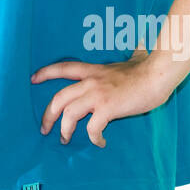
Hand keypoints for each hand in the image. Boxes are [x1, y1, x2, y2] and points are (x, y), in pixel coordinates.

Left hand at [31, 46, 173, 147]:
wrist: (156, 75)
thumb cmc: (146, 70)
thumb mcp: (129, 60)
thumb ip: (127, 58)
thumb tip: (139, 47)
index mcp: (93, 71)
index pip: (63, 68)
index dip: (46, 73)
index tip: (33, 79)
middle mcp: (90, 82)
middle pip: (58, 98)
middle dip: (47, 115)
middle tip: (44, 129)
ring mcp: (97, 95)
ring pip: (69, 114)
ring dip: (64, 130)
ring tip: (65, 140)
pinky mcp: (107, 108)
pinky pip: (92, 128)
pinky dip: (93, 138)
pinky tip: (100, 142)